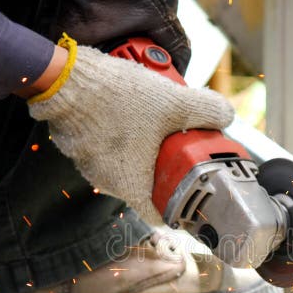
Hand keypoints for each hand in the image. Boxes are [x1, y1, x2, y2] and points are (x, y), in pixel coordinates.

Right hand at [27, 36, 233, 223]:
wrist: (65, 77)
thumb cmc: (116, 99)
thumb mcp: (173, 102)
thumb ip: (205, 110)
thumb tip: (227, 115)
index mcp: (129, 185)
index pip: (159, 214)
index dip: (180, 206)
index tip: (194, 191)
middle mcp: (106, 182)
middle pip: (146, 184)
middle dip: (167, 166)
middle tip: (183, 145)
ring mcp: (89, 163)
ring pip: (127, 162)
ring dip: (144, 146)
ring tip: (159, 121)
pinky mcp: (78, 143)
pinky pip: (108, 146)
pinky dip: (123, 134)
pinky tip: (132, 111)